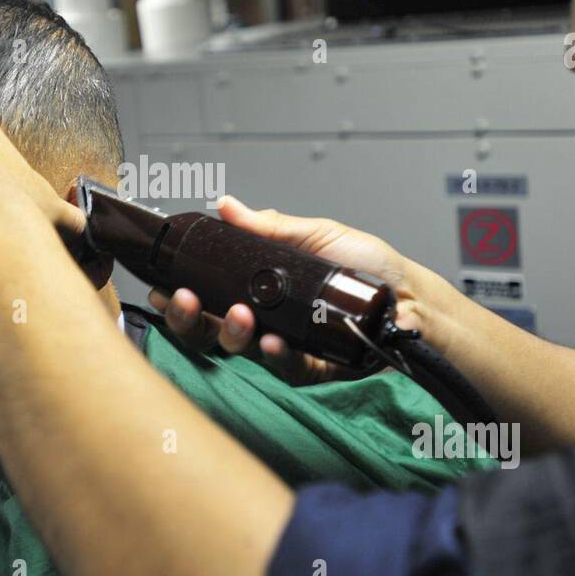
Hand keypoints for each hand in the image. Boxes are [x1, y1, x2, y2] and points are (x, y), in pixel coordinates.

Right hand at [149, 196, 421, 384]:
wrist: (410, 295)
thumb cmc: (368, 267)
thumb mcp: (317, 235)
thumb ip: (270, 227)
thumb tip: (229, 205)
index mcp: (259, 292)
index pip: (208, 300)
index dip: (183, 299)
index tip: (165, 288)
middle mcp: (266, 322)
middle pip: (210, 332)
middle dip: (189, 320)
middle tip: (185, 302)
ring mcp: (286, 348)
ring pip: (241, 351)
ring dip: (229, 334)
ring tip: (238, 315)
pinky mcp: (313, 369)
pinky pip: (284, 369)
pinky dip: (275, 355)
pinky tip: (273, 342)